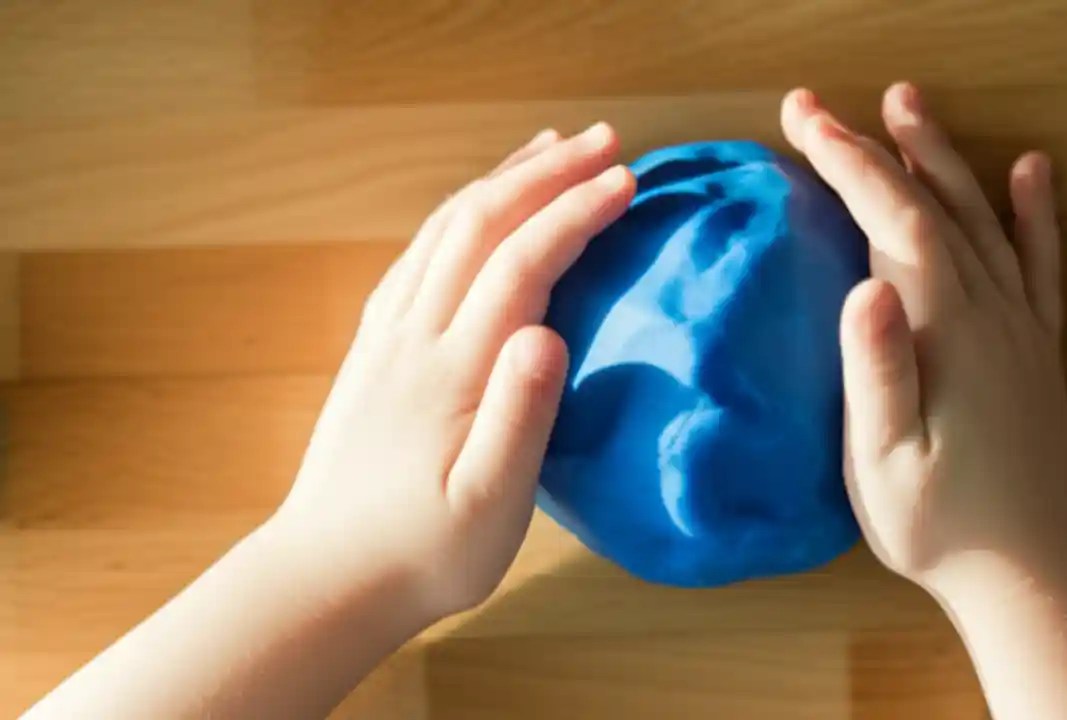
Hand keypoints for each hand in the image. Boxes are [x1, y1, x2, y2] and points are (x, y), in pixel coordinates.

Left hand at [275, 124, 634, 624]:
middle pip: (478, 224)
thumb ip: (521, 417)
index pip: (521, 264)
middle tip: (603, 138)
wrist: (325, 579)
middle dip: (544, 172)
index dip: (575, 214)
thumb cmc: (422, 555)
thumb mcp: (488, 507)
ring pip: (442, 230)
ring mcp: (386, 338)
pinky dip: (456, 214)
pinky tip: (473, 210)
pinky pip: (416, 256)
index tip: (626, 180)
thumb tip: (548, 332)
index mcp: (454, 370)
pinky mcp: (371, 350)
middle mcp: (414, 336)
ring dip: (499, 180)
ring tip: (547, 149)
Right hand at [781, 84, 1066, 593]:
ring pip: (980, 219)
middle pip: (931, 206)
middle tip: (821, 105)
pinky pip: (1038, 262)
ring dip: (940, 158)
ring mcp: (1021, 326)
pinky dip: (1033, 211)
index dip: (847, 162)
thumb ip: (877, 371)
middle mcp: (990, 312)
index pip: (892, 222)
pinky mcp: (1038, 348)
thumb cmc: (941, 524)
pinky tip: (1030, 171)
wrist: (1036, 571)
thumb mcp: (885, 460)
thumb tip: (862, 288)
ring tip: (907, 106)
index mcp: (945, 331)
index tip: (802, 120)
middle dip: (875, 147)